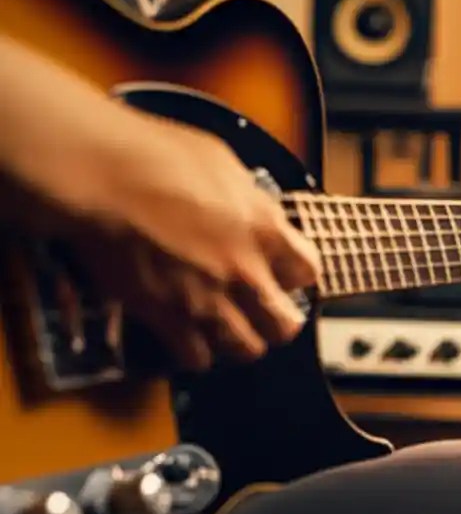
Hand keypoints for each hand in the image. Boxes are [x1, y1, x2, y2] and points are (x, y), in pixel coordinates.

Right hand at [69, 111, 321, 370]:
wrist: (99, 176)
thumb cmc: (153, 155)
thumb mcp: (220, 162)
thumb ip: (246, 198)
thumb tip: (253, 208)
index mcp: (264, 228)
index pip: (308, 272)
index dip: (295, 275)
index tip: (283, 273)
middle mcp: (245, 271)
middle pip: (286, 324)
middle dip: (278, 320)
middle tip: (263, 311)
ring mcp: (208, 300)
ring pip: (247, 348)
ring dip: (241, 341)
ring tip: (229, 329)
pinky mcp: (168, 318)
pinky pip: (196, 357)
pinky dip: (195, 352)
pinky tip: (188, 336)